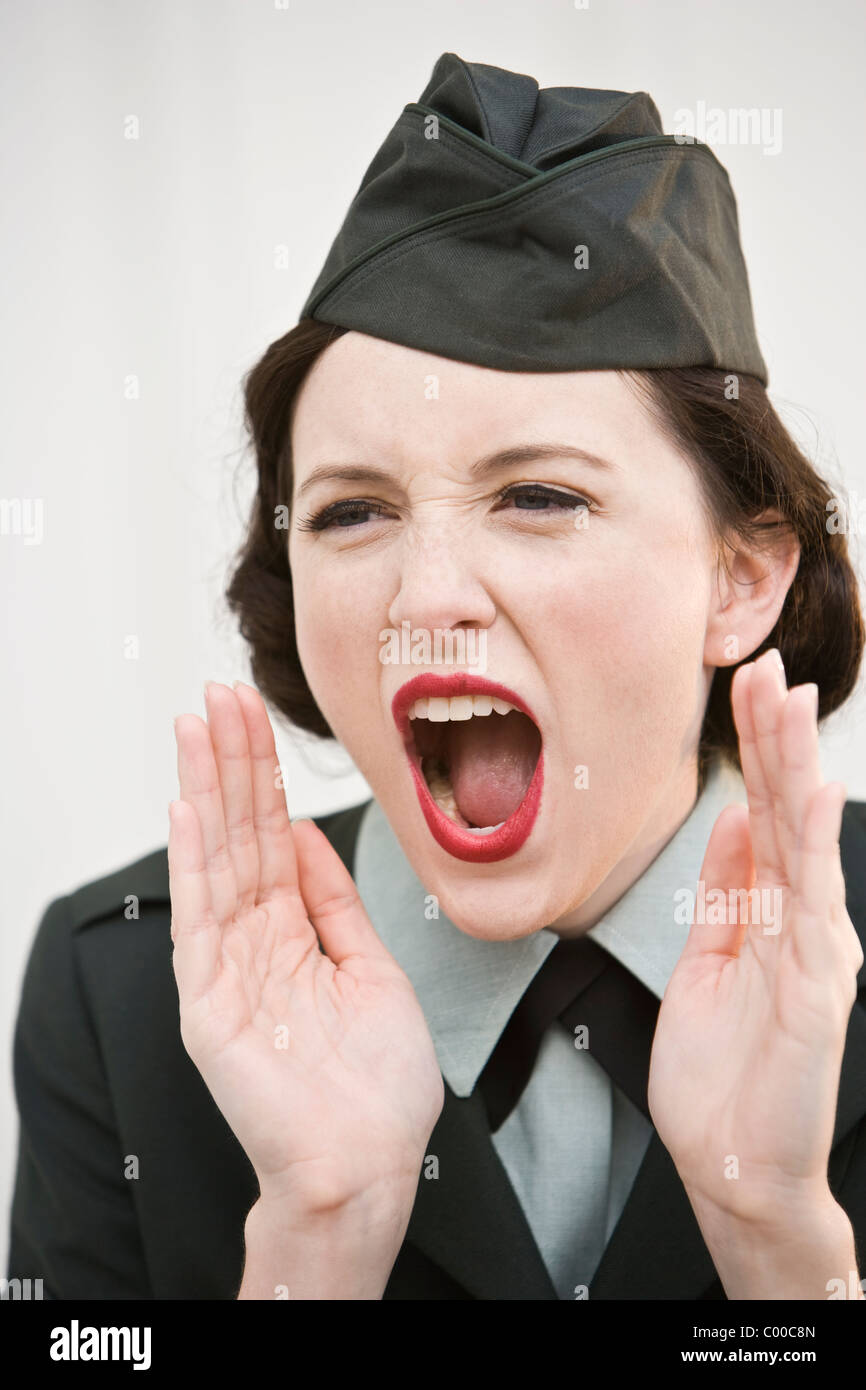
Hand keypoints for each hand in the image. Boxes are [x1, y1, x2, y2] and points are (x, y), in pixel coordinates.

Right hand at [168, 681, 443, 1217]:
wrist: (369, 1162)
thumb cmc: (377, 1084)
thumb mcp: (371, 968)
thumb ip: (334, 901)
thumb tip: (306, 832)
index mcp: (295, 933)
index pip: (272, 837)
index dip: (263, 776)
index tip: (252, 716)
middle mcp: (255, 941)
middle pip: (239, 834)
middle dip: (231, 762)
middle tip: (217, 693)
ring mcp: (227, 968)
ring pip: (216, 860)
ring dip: (206, 789)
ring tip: (197, 725)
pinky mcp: (208, 1002)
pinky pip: (199, 920)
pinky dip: (192, 863)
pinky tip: (186, 808)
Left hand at [648, 648, 863, 1228]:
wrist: (731, 1161)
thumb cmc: (720, 1071)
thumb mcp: (709, 958)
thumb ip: (726, 890)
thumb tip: (733, 818)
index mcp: (773, 913)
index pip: (766, 814)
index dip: (757, 751)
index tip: (747, 687)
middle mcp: (803, 921)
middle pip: (789, 812)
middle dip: (775, 738)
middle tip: (766, 667)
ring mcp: (815, 949)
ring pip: (805, 839)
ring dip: (794, 767)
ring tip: (786, 703)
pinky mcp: (815, 984)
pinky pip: (812, 901)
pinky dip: (813, 843)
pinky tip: (814, 795)